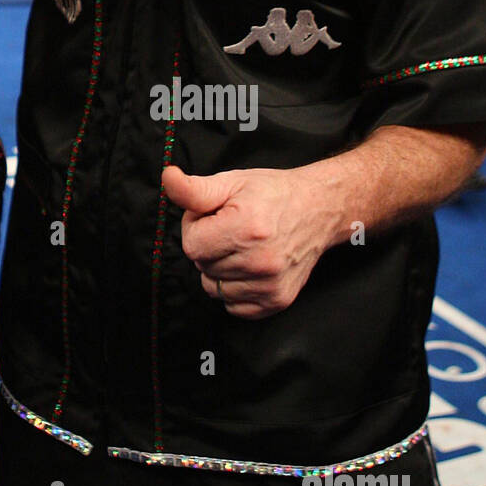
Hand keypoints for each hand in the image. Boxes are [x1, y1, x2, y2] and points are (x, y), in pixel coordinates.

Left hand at [162, 164, 333, 318]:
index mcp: (246, 228)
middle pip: (202, 266)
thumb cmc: (271, 194)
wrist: (317, 209)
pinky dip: (233, 289)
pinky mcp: (278, 300)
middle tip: (229, 229)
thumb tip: (168, 178)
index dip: (196, 228)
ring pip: (214, 288)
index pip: (191, 245)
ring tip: (239, 247)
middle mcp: (260, 261)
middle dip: (208, 247)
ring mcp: (271, 284)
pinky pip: (233, 306)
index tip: (213, 218)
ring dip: (219, 269)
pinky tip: (247, 266)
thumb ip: (194, 188)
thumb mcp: (230, 182)